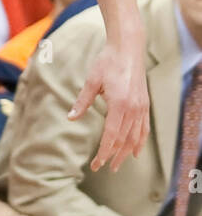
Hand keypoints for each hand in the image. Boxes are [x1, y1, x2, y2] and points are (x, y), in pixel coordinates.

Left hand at [69, 36, 149, 172]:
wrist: (128, 48)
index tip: (96, 164)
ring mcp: (141, 106)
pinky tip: (136, 151)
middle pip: (124, 140)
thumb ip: (82, 102)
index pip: (111, 136)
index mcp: (120, 104)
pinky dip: (140, 141)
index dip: (104, 152)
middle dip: (113, 156)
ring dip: (126, 152)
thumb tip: (71, 118)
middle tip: (103, 168)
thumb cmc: (107, 62)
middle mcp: (133, 108)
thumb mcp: (92, 81)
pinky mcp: (144, 103)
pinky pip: (144, 127)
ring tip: (117, 164)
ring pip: (135, 136)